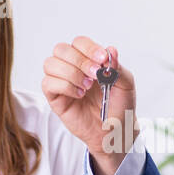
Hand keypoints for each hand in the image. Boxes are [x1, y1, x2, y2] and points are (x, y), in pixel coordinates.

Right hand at [41, 37, 137, 174]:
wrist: (115, 132)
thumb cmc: (119, 107)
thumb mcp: (125, 85)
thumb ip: (117, 67)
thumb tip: (110, 50)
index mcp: (88, 61)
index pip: (79, 42)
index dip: (88, 48)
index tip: (102, 59)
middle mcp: (72, 68)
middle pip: (61, 49)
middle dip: (79, 60)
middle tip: (95, 75)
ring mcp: (61, 82)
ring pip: (50, 63)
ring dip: (71, 73)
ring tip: (87, 87)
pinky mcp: (55, 98)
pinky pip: (48, 83)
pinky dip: (65, 86)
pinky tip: (79, 95)